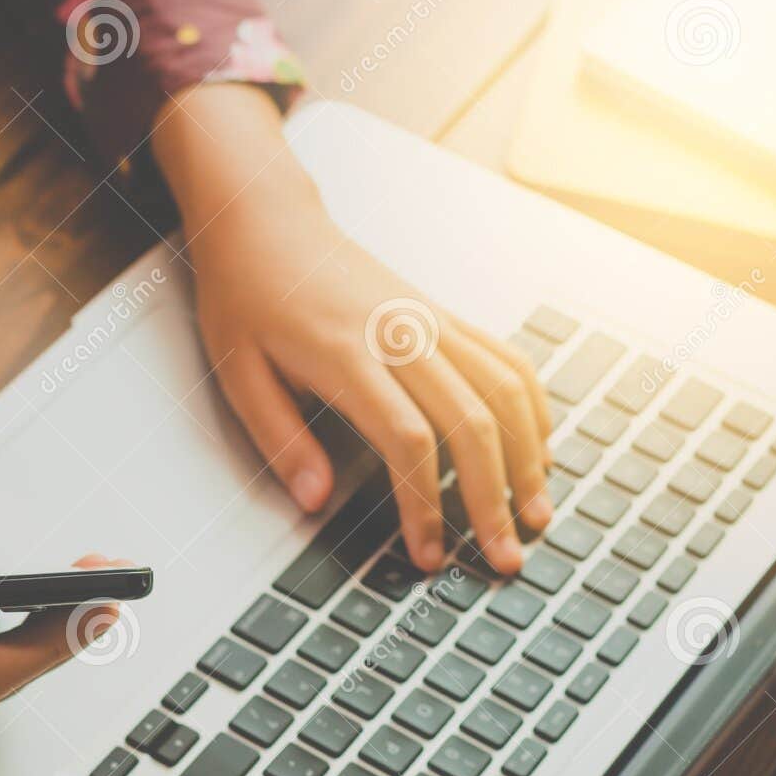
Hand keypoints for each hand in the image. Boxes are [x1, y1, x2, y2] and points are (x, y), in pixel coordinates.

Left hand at [153, 86, 550, 574]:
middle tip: (504, 556)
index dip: (426, 503)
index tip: (429, 554)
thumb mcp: (237, 372)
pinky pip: (507, 360)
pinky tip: (538, 451)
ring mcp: (431, 320)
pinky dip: (532, 409)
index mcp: (346, 353)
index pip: (408, 438)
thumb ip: (279, 439)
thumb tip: (314, 502)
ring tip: (536, 514)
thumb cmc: (247, 294)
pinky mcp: (444, 314)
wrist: (266, 219)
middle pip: (471, 422)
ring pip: (504, 390)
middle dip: (494, 498)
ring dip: (529, 458)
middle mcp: (401, 332)